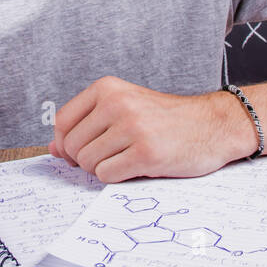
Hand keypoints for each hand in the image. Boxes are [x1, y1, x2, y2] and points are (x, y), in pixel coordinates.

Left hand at [47, 76, 246, 182]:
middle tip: (110, 157)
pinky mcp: (146, 153)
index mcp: (108, 88)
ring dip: (103, 169)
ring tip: (126, 159)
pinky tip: (135, 166)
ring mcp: (132, 128)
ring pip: (88, 163)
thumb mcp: (125, 108)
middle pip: (73, 146)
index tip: (78, 151)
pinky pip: (107, 175)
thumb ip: (88, 124)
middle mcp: (118, 104)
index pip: (62, 121)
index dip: (65, 143)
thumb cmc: (167, 119)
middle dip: (85, 160)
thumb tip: (53, 148)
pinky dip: (116, 177)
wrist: (213, 124)